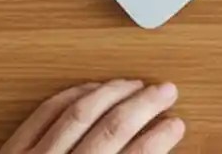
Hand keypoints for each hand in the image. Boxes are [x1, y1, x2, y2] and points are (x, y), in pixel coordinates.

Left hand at [0, 80, 184, 153]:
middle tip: (167, 91)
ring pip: (79, 112)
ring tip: (135, 83)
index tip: (176, 124)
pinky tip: (91, 88)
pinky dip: (72, 95)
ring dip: (113, 92)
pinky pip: (45, 113)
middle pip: (111, 128)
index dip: (160, 138)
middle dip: (145, 105)